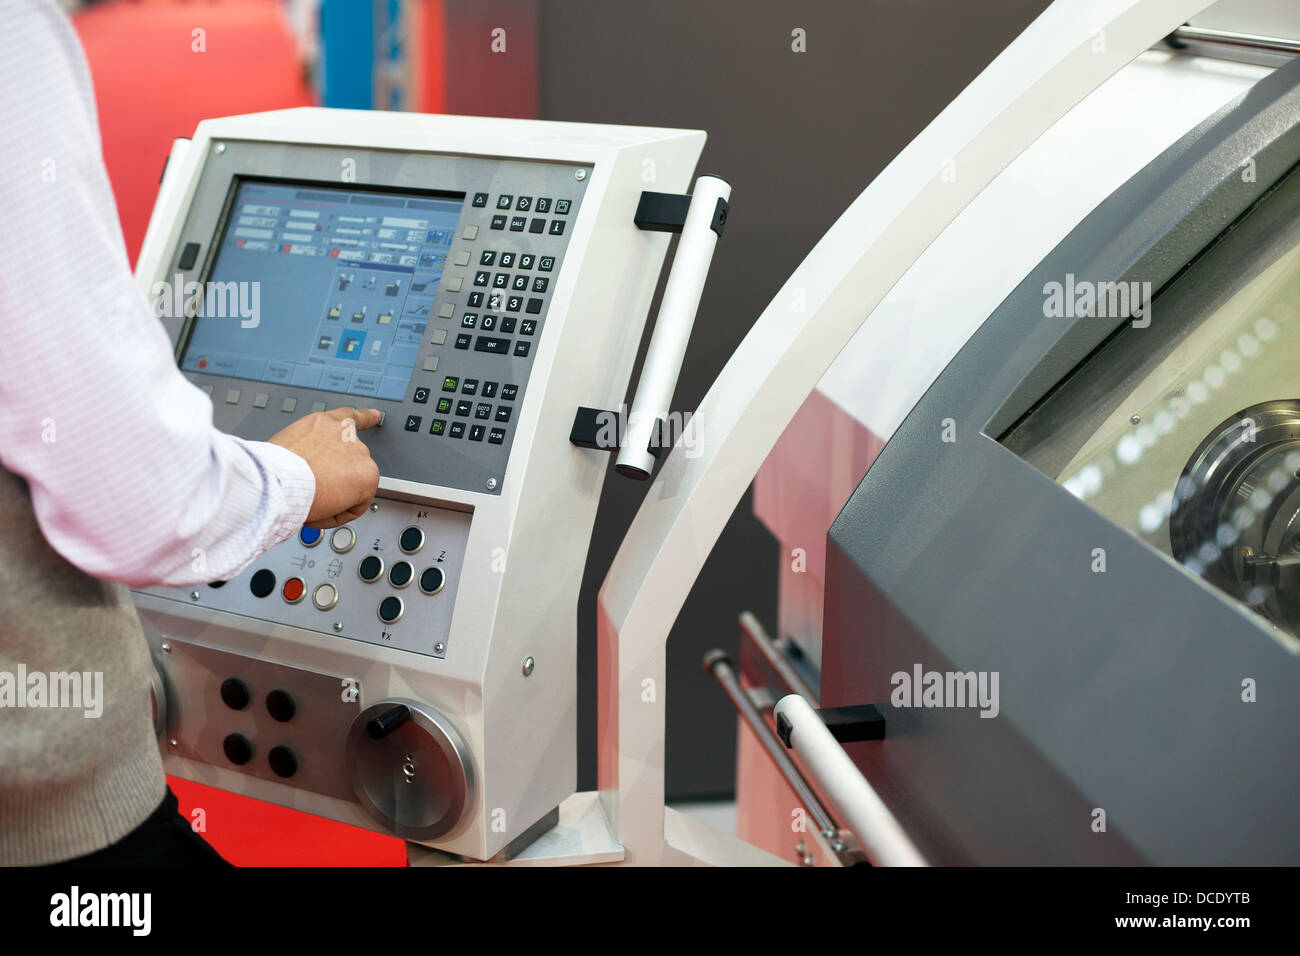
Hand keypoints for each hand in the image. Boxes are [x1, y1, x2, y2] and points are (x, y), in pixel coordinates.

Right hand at [269, 407, 381, 527]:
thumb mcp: (288, 446)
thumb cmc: (273, 467)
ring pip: (352, 487)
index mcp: (324, 423)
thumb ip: (308, 450)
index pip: (350, 418)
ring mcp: (360, 454)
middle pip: (350, 463)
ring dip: (333, 498)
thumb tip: (310, 468)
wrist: (277, 479)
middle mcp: (346, 434)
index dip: (365, 417)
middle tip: (313, 490)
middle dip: (335, 479)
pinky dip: (337, 514)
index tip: (374, 416)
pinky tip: (320, 509)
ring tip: (310, 499)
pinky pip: (355, 506)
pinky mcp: (368, 477)